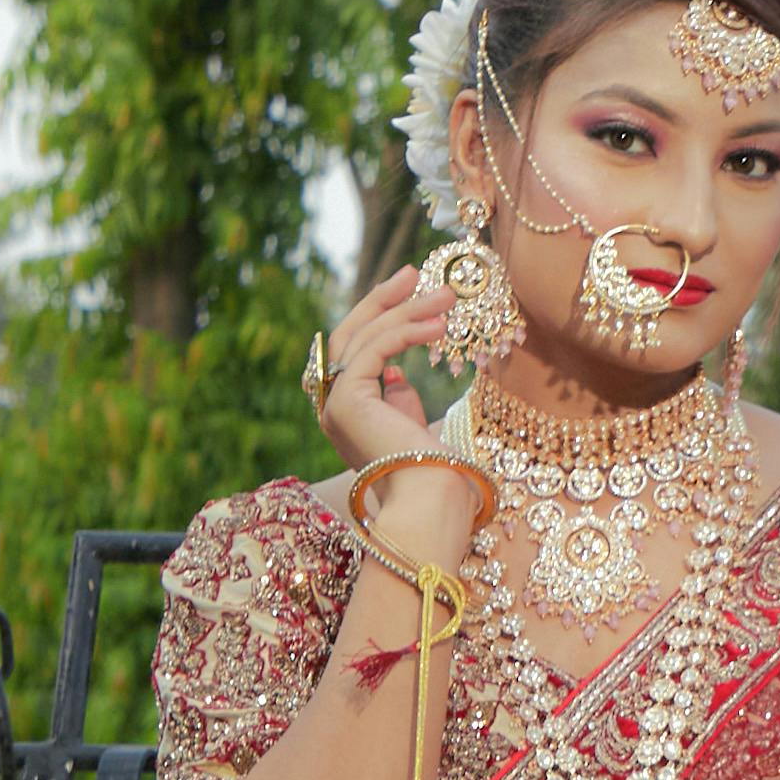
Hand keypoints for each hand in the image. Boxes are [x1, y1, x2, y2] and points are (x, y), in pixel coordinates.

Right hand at [302, 262, 459, 476]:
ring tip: (446, 297)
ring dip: (408, 311)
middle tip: (415, 273)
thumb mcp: (414, 429)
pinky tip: (440, 325)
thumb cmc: (434, 476)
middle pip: (351, 336)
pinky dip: (407, 332)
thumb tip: (398, 376)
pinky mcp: (347, 400)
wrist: (431, 506)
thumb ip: (401, 401)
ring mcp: (335, 405)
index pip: (355, 351)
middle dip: (384, 301)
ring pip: (365, 338)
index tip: (411, 293)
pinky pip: (375, 350)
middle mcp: (332, 408)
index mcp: (346, 413)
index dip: (379, 317)